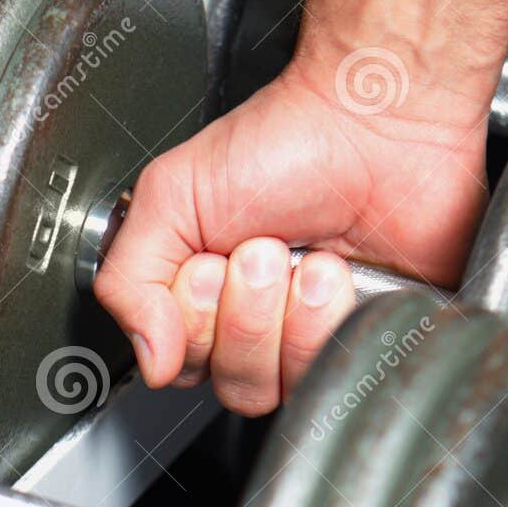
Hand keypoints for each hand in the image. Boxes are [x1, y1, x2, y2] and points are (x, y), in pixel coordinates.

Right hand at [93, 48, 487, 415]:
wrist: (377, 122)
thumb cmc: (287, 139)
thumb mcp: (172, 193)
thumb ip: (130, 278)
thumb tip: (148, 357)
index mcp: (204, 290)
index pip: (182, 362)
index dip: (195, 320)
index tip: (210, 262)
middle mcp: (258, 318)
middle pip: (235, 383)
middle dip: (246, 314)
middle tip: (262, 251)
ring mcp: (313, 331)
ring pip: (288, 384)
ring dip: (293, 316)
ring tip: (308, 259)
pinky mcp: (366, 334)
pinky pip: (342, 371)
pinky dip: (336, 321)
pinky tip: (339, 274)